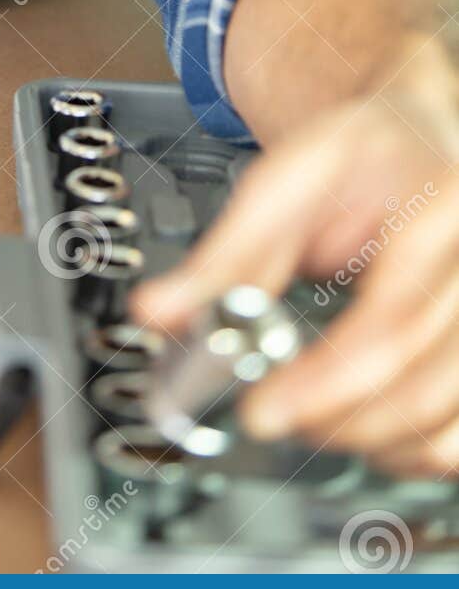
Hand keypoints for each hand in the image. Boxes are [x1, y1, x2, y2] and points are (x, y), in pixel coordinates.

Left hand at [131, 44, 458, 474]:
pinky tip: (357, 427)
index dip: (324, 382)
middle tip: (268, 414)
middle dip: (333, 419)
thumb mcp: (285, 180)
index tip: (262, 411)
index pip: (390, 321)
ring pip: (445, 424)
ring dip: (366, 441)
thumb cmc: (362, 157)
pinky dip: (406, 450)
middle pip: (422, 385)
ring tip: (305, 413)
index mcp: (437, 210)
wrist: (414, 138)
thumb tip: (159, 312)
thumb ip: (226, 255)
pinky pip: (457, 437)